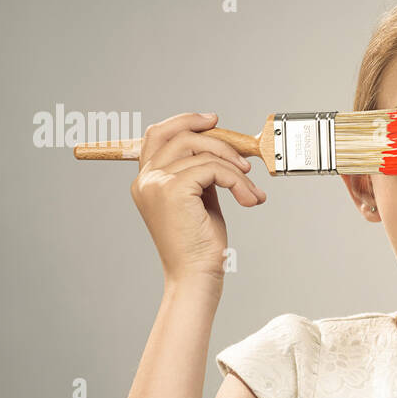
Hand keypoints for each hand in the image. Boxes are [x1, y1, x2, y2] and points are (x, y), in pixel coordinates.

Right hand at [129, 112, 265, 287]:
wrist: (196, 276)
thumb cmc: (200, 246)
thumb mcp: (199, 200)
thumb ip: (200, 173)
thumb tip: (220, 149)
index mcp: (146, 181)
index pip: (157, 135)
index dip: (185, 122)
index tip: (213, 121)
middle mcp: (145, 180)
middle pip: (179, 135)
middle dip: (217, 141)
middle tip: (244, 159)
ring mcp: (156, 183)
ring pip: (202, 151)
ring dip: (235, 168)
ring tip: (251, 191)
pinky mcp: (172, 189)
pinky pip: (213, 168)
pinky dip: (237, 180)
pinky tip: (248, 199)